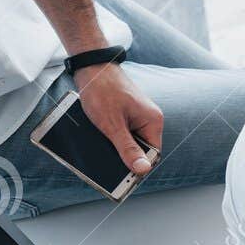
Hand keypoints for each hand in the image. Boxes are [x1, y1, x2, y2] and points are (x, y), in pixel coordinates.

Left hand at [74, 62, 162, 176]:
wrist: (92, 67)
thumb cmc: (103, 91)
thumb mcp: (112, 124)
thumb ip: (128, 149)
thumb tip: (142, 170)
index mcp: (153, 122)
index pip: (152, 155)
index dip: (138, 166)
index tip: (122, 178)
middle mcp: (149, 120)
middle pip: (142, 149)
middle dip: (126, 157)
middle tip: (107, 164)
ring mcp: (138, 117)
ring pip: (131, 142)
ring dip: (117, 147)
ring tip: (102, 146)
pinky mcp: (127, 114)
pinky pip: (124, 133)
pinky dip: (113, 137)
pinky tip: (101, 137)